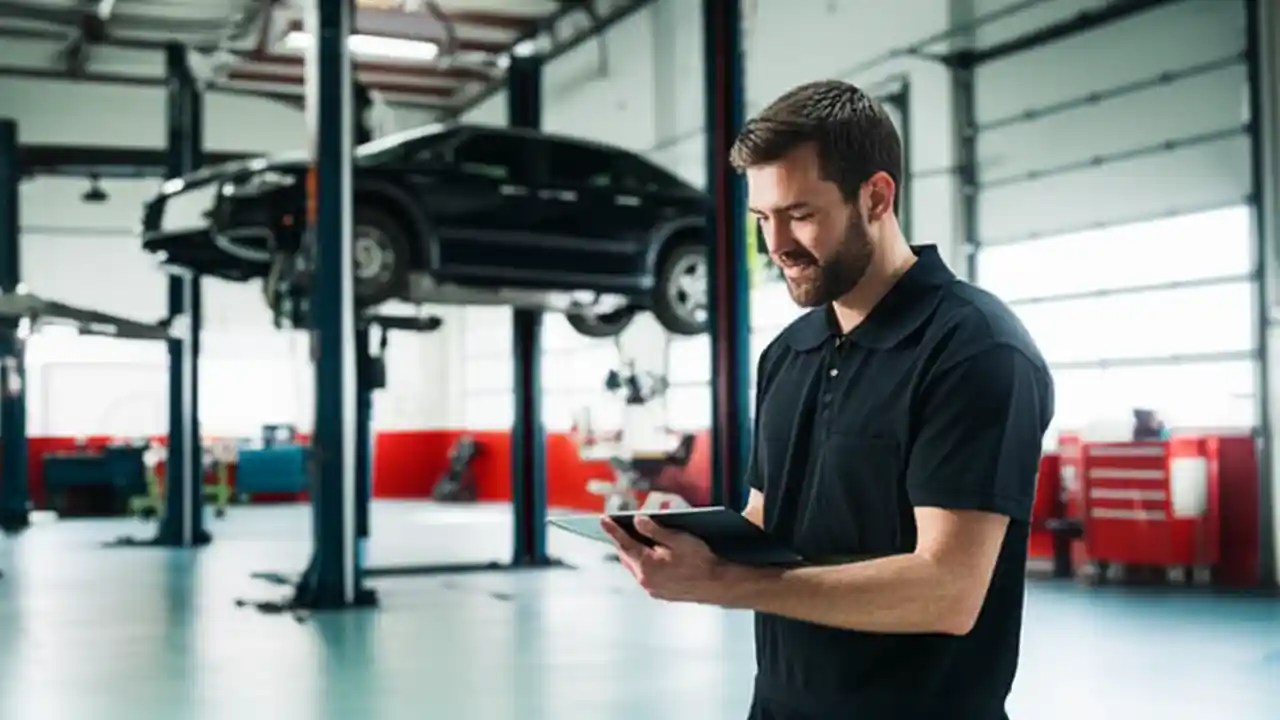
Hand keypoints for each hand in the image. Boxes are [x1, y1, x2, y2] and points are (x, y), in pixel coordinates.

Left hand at [601, 515, 728, 604]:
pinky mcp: (660, 594)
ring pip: (635, 569)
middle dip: (622, 542)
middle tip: (618, 529)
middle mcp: (646, 580)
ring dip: (633, 555)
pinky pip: (645, 576)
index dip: (613, 530)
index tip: (603, 520)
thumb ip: (654, 530)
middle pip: (627, 557)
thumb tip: (637, 521)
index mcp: (647, 565)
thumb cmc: (700, 561)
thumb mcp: (678, 539)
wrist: (716, 585)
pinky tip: (650, 558)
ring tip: (633, 542)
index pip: (624, 544)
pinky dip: (643, 565)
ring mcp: (653, 589)